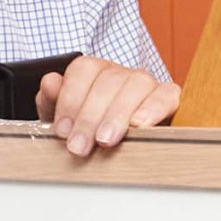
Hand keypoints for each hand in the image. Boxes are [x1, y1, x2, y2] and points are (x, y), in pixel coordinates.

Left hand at [37, 56, 179, 155]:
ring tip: (105, 140)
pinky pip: (166, 95)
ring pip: (137, 84)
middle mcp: (122, 74)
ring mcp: (148, 84)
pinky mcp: (170, 99)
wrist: (126, 150)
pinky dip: (153, 108)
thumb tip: (50, 83)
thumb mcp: (67, 121)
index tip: (62, 131)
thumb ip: (53, 102)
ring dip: (117, 114)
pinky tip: (139, 125)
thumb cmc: (93, 134)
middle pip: (109, 81)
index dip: (70, 99)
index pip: (83, 70)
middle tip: (78, 146)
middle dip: (89, 116)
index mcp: (96, 72)